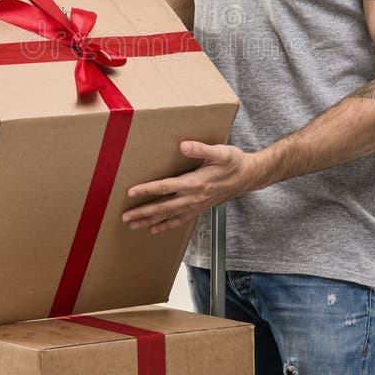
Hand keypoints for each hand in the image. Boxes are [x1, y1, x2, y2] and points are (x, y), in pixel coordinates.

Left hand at [121, 140, 265, 234]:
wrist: (248, 177)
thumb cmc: (234, 162)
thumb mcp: (221, 151)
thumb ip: (201, 149)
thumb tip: (183, 145)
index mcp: (195, 182)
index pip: (166, 187)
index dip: (148, 190)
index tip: (131, 192)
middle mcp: (193, 197)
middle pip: (163, 207)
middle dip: (143, 212)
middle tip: (125, 217)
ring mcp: (196, 205)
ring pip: (169, 216)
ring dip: (150, 221)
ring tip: (133, 225)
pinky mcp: (199, 208)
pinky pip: (180, 220)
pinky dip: (166, 226)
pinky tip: (155, 229)